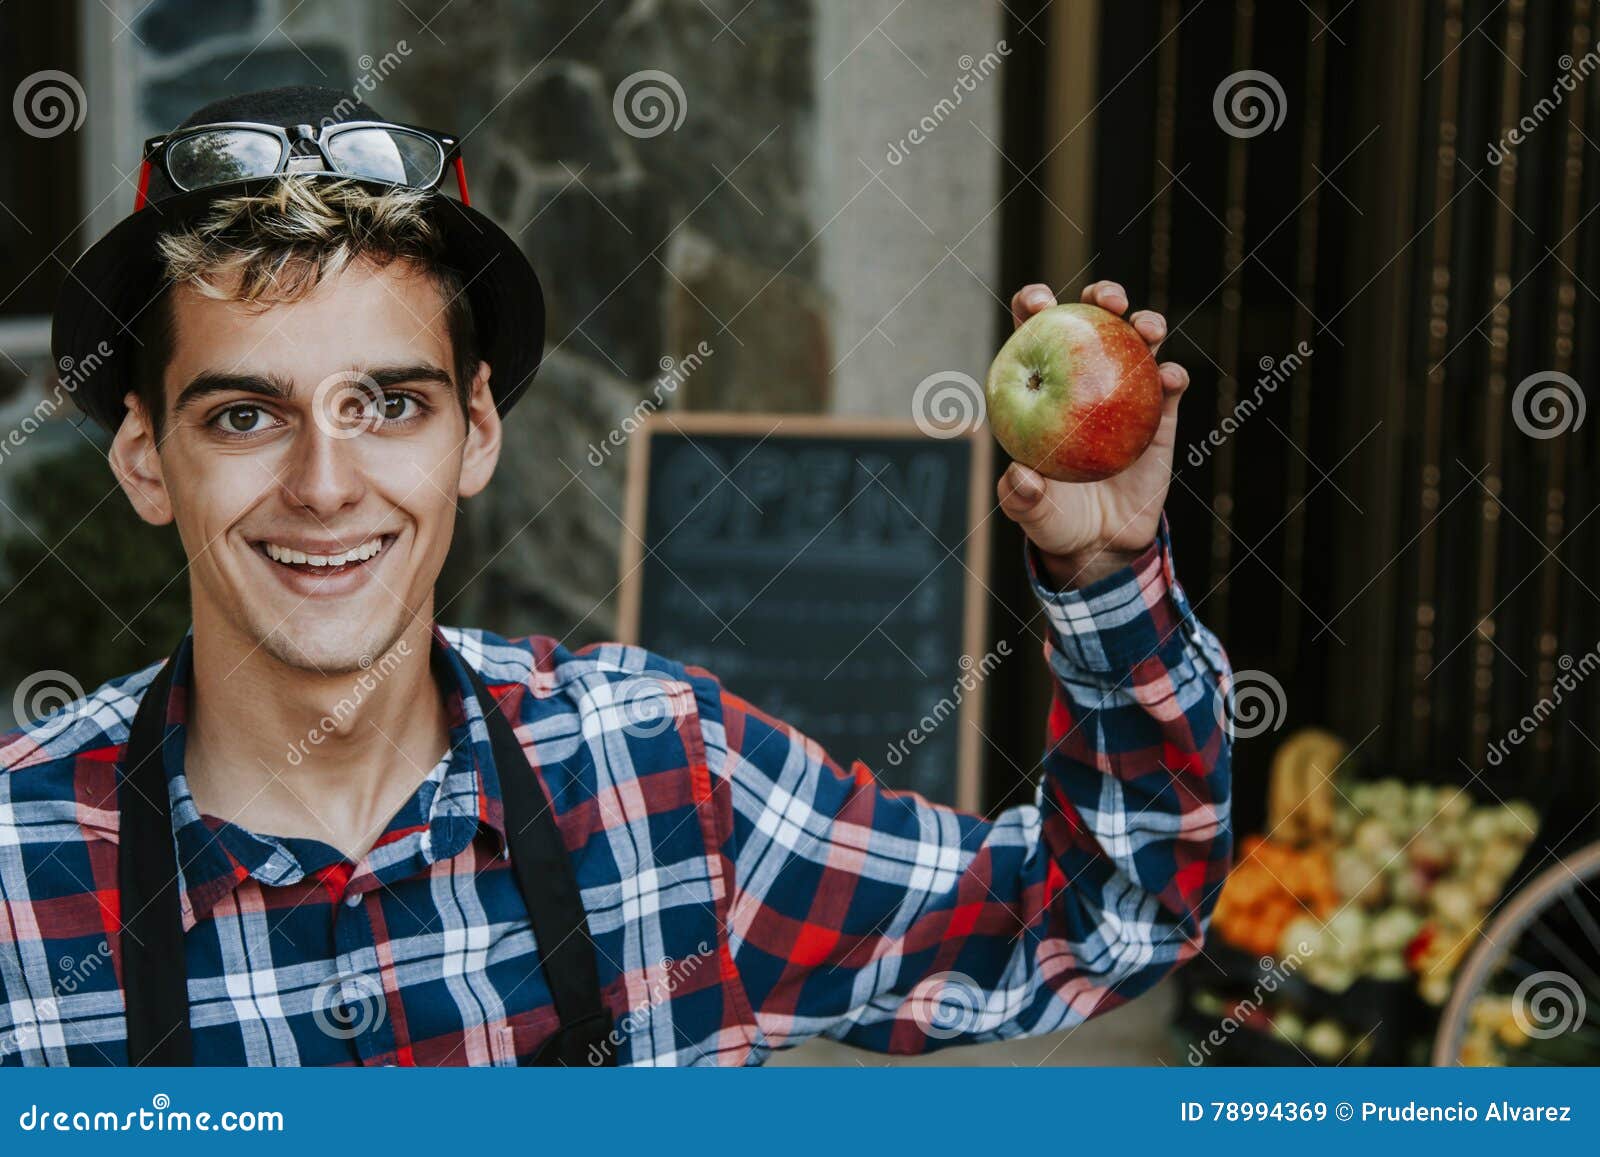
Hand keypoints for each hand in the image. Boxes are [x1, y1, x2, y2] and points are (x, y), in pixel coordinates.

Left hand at [995, 280, 1190, 588]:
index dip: (1033, 305)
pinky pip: (1169, 387)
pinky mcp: (1161, 416)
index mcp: (1044, 387)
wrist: (1102, 544)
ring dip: (1145, 323)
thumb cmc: (1054, 519)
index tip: (1040, 302)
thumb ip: (1021, 497)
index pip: (1034, 334)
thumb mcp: (1032, 514)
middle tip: (1107, 300)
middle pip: (1094, 323)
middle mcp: (1086, 380)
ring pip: (1138, 343)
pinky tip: (1170, 378)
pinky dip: (1173, 376)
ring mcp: (1126, 393)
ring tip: (1146, 329)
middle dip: (1101, 295)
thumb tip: (1021, 478)